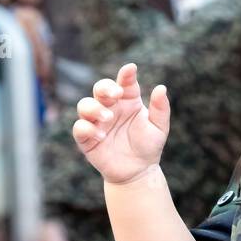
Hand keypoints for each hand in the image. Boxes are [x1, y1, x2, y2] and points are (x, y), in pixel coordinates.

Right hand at [72, 62, 170, 184]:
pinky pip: (79, 128)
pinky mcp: (87, 139)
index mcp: (129, 101)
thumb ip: (160, 109)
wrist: (138, 171)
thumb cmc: (149, 146)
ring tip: (108, 118)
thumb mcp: (159, 127)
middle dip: (105, 87)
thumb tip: (161, 87)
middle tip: (115, 94)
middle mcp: (111, 108)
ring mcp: (97, 122)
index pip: (125, 83)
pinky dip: (86, 128)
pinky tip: (100, 135)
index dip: (126, 75)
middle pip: (100, 89)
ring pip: (84, 105)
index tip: (131, 69)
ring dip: (94, 108)